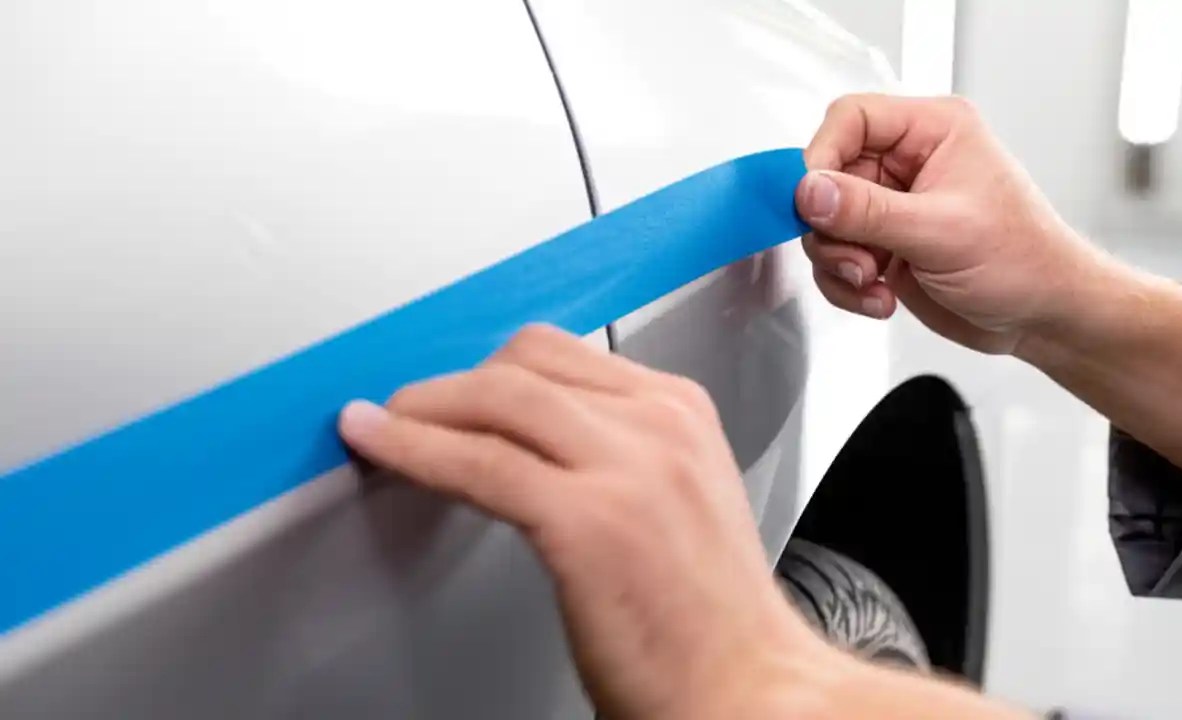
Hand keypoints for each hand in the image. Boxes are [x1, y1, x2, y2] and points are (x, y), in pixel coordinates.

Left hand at [336, 325, 829, 719]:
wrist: (749, 691)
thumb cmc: (710, 621)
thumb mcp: (674, 500)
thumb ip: (615, 453)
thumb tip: (527, 440)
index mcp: (682, 413)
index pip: (564, 355)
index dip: (491, 371)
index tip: (453, 392)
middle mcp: (660, 424)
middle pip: (526, 361)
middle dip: (454, 383)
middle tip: (410, 411)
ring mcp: (628, 467)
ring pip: (496, 398)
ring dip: (423, 407)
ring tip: (385, 426)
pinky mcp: (588, 520)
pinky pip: (477, 462)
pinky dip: (412, 448)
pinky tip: (380, 444)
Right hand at [794, 93, 1110, 354]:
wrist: (1042, 316)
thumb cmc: (1024, 261)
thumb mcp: (941, 231)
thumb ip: (867, 211)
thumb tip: (809, 191)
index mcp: (933, 131)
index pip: (851, 118)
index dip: (822, 155)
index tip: (812, 201)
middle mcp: (908, 162)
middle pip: (828, 176)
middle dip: (832, 227)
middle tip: (856, 259)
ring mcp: (893, 206)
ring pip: (825, 223)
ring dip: (837, 262)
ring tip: (872, 283)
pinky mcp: (884, 246)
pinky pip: (835, 258)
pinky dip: (846, 286)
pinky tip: (880, 299)